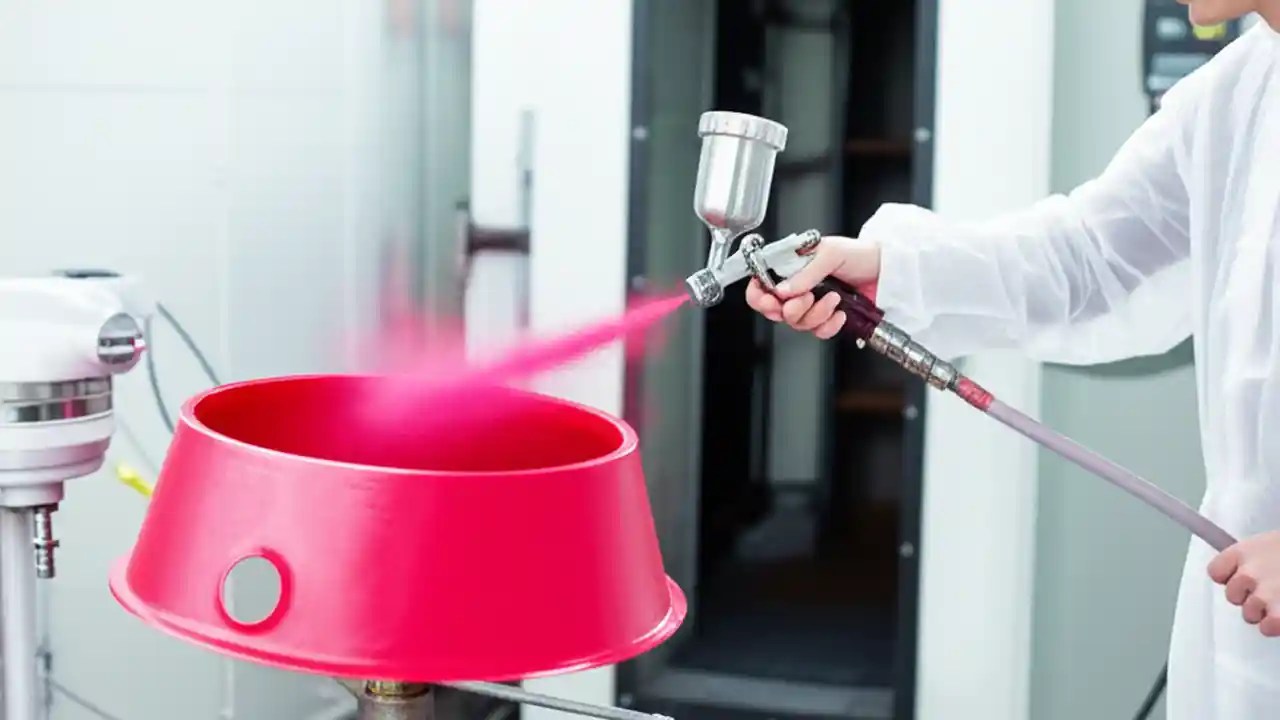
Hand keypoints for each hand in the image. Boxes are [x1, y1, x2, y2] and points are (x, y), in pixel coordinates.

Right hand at [745, 235, 880, 339]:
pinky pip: (817, 332)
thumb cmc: (858, 253)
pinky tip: (840, 314)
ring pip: (797, 323)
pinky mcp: (826, 318)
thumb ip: (806, 272)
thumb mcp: (830, 253)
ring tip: (834, 298)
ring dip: (816, 314)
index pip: (760, 286)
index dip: (759, 297)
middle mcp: (797, 287)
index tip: (772, 301)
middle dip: (791, 309)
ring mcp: (811, 305)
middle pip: (775, 311)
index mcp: (790, 267)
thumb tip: (783, 290)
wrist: (885, 269)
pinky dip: (829, 326)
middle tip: (808, 298)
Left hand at [1208, 531, 1279, 636]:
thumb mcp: (1274, 543)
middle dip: (1250, 597)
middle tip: (1272, 590)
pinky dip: (1277, 625)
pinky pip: (1267, 628)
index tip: (1243, 576)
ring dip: (1265, 612)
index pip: (1216, 572)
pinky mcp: (1279, 615)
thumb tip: (1240, 576)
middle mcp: (1249, 573)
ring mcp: (1264, 596)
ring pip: (1249, 614)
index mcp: (1244, 552)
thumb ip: (1253, 559)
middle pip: (1232, 596)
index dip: (1229, 577)